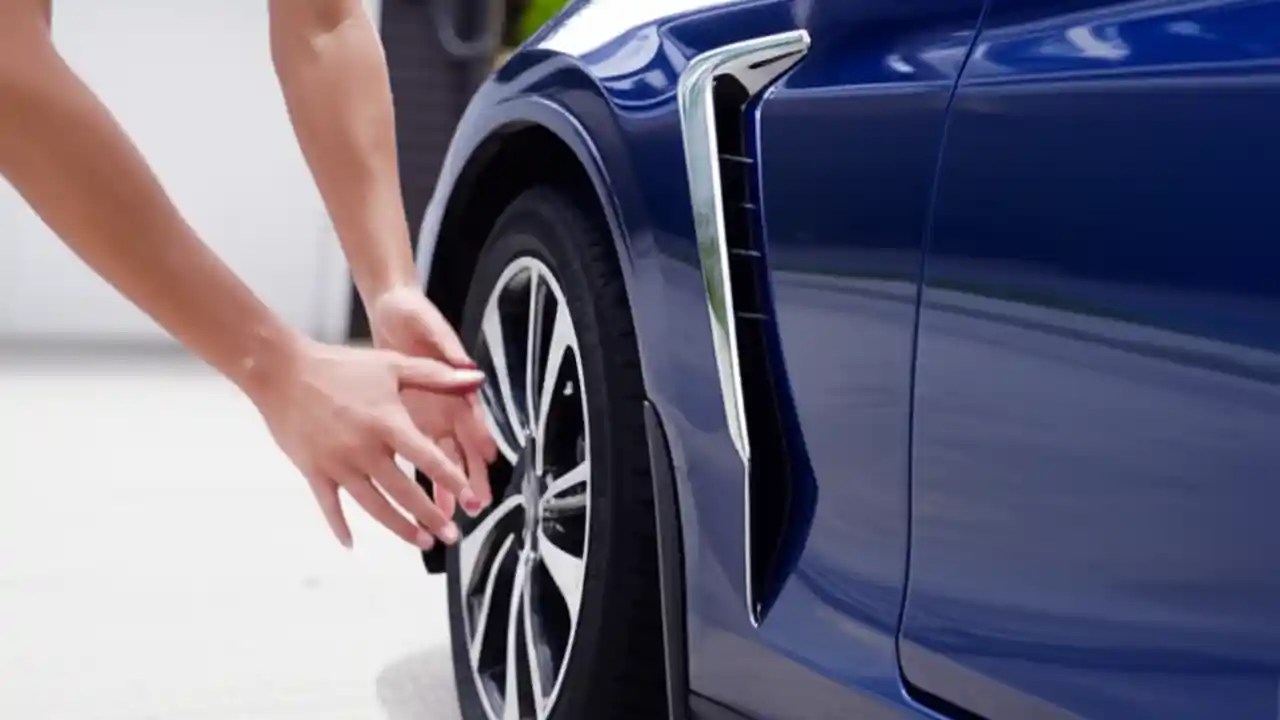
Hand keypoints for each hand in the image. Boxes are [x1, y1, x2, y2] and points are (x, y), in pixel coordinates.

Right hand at [249, 336, 485, 548]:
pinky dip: (340, 527)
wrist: (282, 371)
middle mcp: (365, 450)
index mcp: (388, 424)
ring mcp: (338, 465)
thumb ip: (438, 375)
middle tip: (452, 535)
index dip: (454, 481)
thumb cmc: (340, 366)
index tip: (472, 500)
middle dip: (432, 517)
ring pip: (374, 506)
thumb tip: (478, 377)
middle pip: (405, 492)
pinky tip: (352, 545)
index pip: (429, 460)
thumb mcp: (392, 364)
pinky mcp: (314, 472)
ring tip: (423, 542)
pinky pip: (329, 507)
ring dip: (400, 528)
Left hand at [370, 286, 497, 515]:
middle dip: (467, 477)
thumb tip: (470, 367)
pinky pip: (412, 455)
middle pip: (459, 449)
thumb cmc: (414, 318)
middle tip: (476, 504)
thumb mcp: (433, 329)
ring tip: (445, 515)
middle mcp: (444, 406)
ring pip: (437, 460)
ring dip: (442, 486)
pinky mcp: (405, 419)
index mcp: (453, 388)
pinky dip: (414, 477)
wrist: (391, 310)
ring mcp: (426, 415)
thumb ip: (450, 350)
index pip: (472, 421)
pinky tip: (411, 502)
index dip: (481, 443)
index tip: (489, 463)